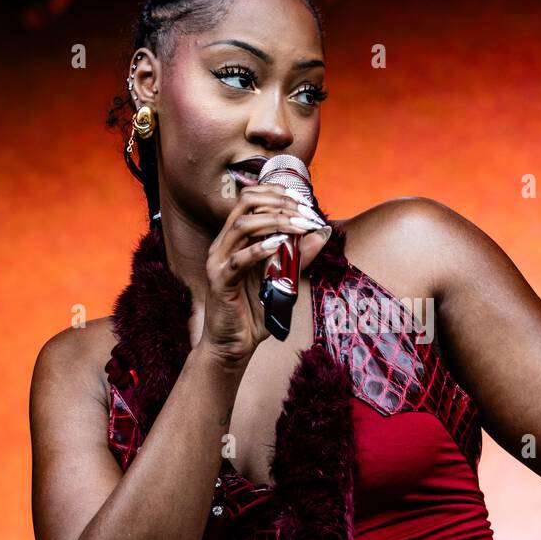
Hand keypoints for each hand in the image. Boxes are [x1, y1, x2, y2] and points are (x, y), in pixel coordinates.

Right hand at [198, 184, 328, 369]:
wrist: (234, 345)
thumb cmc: (256, 312)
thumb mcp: (284, 281)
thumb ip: (299, 258)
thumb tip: (321, 233)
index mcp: (235, 240)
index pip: (250, 199)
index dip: (277, 193)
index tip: (303, 199)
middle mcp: (223, 245)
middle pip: (245, 205)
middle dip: (279, 203)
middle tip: (305, 213)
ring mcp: (218, 262)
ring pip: (242, 227)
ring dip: (274, 222)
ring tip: (298, 226)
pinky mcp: (220, 282)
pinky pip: (238, 260)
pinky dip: (259, 250)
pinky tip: (278, 246)